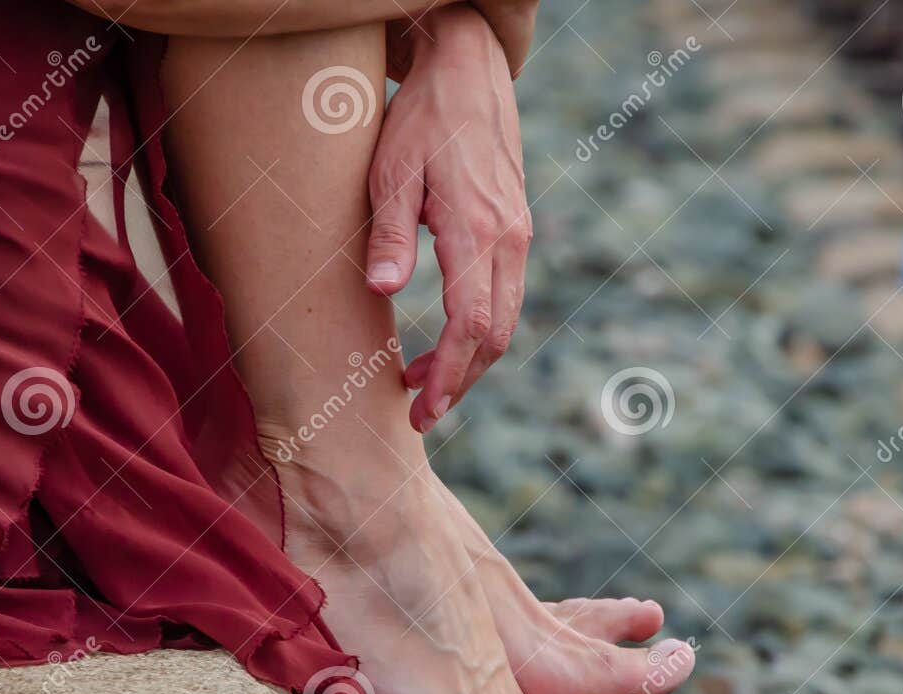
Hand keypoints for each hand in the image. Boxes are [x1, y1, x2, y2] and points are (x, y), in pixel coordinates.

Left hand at [367, 5, 531, 432]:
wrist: (468, 73)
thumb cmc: (422, 120)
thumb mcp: (390, 171)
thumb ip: (388, 234)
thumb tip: (384, 292)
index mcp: (477, 230)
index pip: (469, 326)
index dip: (447, 376)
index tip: (420, 409)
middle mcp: (508, 239)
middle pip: (495, 335)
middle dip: (461, 381)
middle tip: (421, 412)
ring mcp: (518, 235)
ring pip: (505, 320)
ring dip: (470, 360)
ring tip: (426, 380)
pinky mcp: (516, 230)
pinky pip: (505, 296)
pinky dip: (480, 330)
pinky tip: (448, 337)